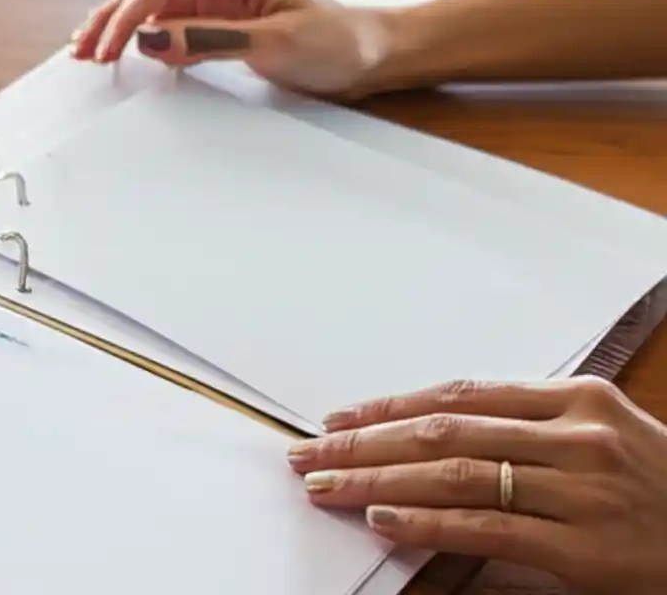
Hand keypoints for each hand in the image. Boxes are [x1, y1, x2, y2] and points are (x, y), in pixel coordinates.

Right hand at [69, 0, 394, 99]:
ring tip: (86, 51)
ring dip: (120, 30)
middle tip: (80, 51)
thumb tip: (152, 39)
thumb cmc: (337, 41)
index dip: (126, 17)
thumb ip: (211, 40)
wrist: (375, 52)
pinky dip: (143, 42)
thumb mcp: (275, 43)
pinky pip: (172, 29)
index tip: (105, 49)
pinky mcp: (222, 25)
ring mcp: (219, 2)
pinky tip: (123, 54)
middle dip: (110, 20)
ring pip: (154, 11)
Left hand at [287, 377, 666, 593]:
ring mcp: (582, 491)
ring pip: (454, 476)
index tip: (338, 417)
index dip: (389, 405)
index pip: (458, 394)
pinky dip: (424, 522)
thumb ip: (527, 429)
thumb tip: (433, 435)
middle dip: (366, 441)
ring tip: (328, 483)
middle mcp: (577, 437)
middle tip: (311, 451)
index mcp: (577, 400)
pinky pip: (484, 529)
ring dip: (378, 479)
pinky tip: (381, 519)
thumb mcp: (601, 437)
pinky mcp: (585, 548)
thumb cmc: (659, 488)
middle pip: (443, 431)